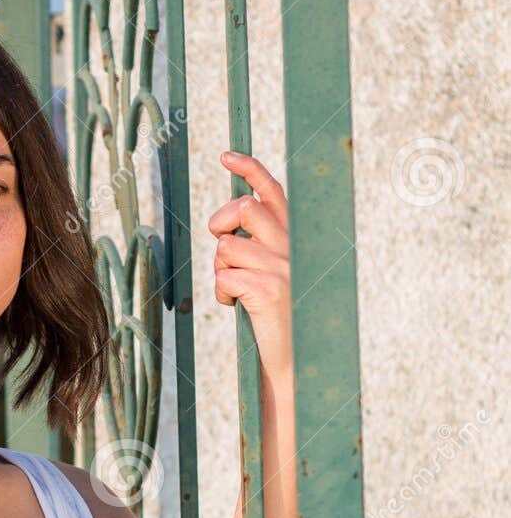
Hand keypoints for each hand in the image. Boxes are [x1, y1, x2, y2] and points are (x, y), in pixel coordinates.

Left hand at [207, 151, 292, 385]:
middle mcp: (293, 248)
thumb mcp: (271, 274)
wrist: (297, 361)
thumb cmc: (277, 318)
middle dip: (221, 223)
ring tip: (234, 290)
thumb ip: (258, 246)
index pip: (273, 192)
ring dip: (220, 270)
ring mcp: (283, 268)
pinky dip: (221, 293)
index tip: (226, 156)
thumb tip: (227, 224)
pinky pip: (224, 277)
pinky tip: (235, 306)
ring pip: (227, 247)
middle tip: (220, 242)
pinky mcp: (269, 290)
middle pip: (244, 209)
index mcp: (295, 239)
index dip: (249, 169)